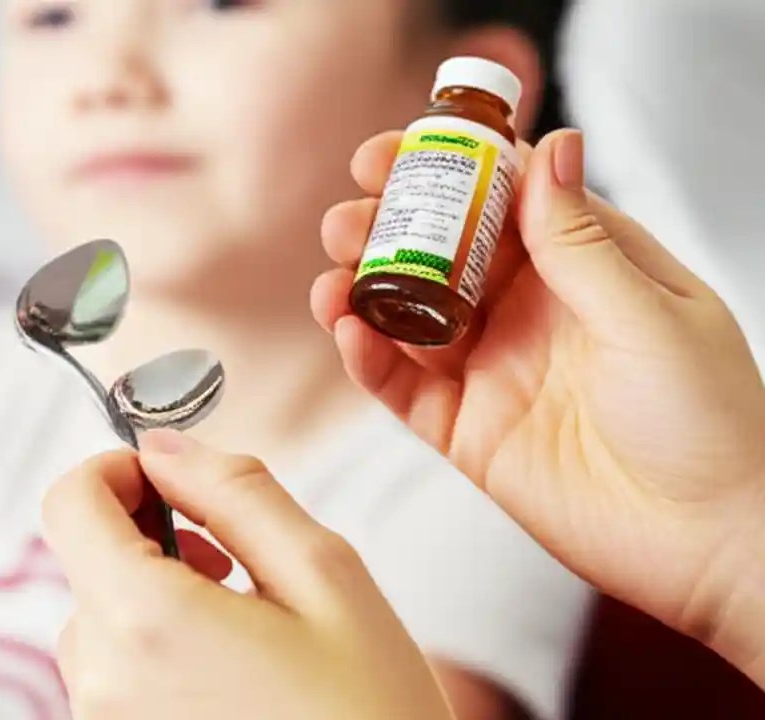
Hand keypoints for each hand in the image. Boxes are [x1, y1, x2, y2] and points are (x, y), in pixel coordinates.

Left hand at [42, 430, 452, 719]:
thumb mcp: (325, 574)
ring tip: (241, 621)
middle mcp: (102, 680)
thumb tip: (165, 449)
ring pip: (99, 617)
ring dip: (155, 594)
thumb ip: (235, 491)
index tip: (169, 478)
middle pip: (85, 560)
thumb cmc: (371, 712)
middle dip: (150, 535)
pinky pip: (114, 673)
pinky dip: (155, 648)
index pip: (67, 504)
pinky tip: (227, 668)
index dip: (114, 469)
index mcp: (144, 621)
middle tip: (231, 556)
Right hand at [311, 129, 764, 679]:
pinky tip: (351, 334)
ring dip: (363, 287)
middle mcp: (529, 312)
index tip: (395, 150)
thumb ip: (583, 241)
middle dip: (386, 225)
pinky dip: (368, 359)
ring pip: (408, 314)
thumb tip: (553, 144)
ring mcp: (493, 369)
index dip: (446, 169)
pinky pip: (403, 387)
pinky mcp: (466, 429)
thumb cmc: (710, 423)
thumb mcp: (650, 316)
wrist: (708, 542)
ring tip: (334, 277)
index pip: (500, 199)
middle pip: (439, 250)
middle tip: (349, 215)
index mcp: (582, 268)